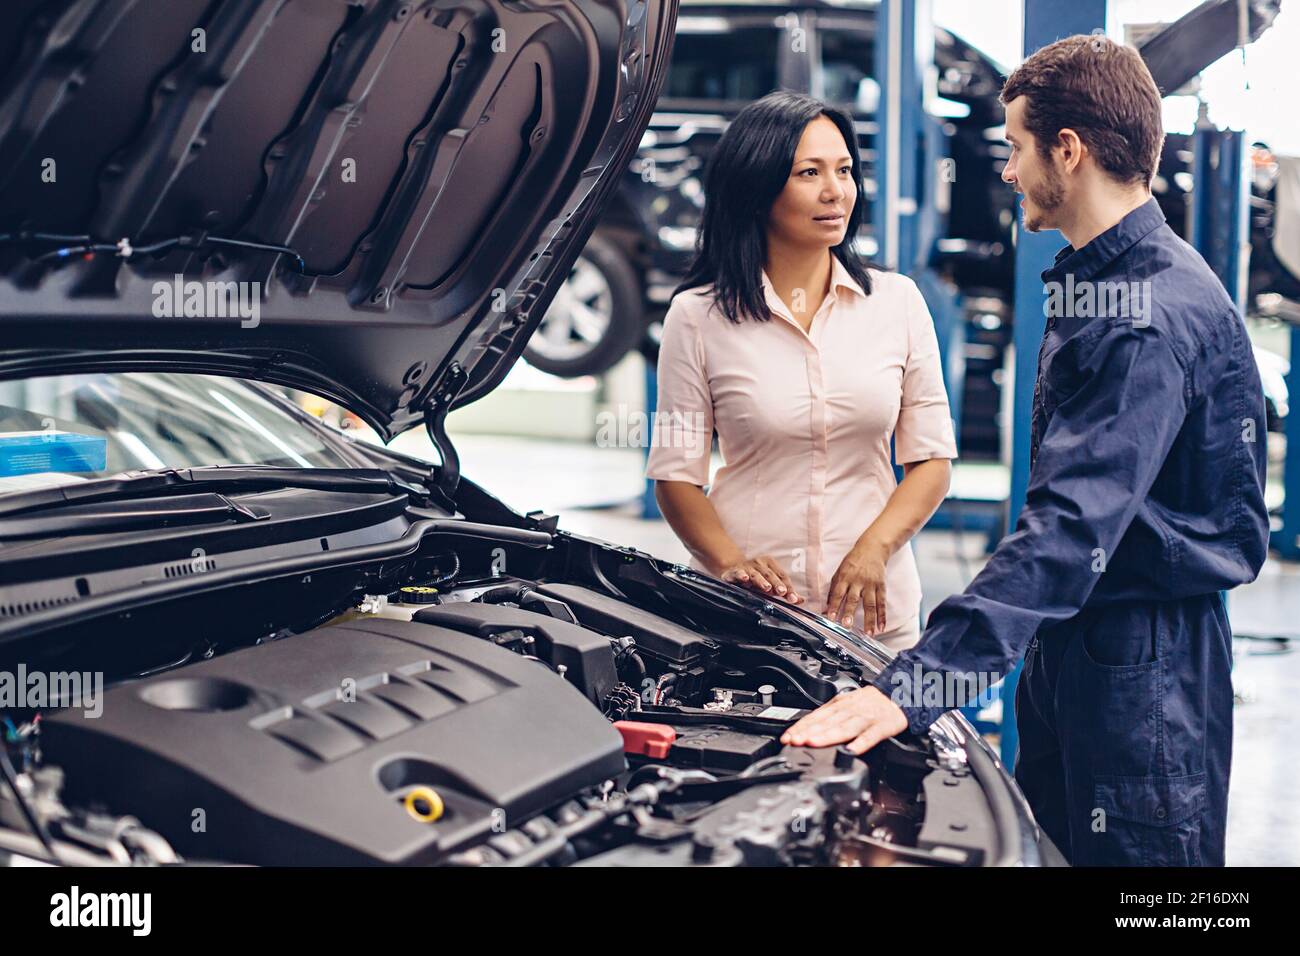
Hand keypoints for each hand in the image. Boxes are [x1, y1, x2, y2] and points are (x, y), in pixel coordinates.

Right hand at [717, 554, 802, 603]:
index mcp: (771, 565)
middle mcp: (760, 564)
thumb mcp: (771, 584)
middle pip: (770, 575)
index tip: (794, 599)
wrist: (733, 570)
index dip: (789, 587)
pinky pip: (738, 573)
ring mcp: (746, 567)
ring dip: (761, 581)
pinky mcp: (734, 571)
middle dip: (777, 584)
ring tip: (767, 588)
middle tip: (782, 592)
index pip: (782, 576)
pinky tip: (744, 578)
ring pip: (755, 574)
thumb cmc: (756, 579)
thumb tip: (801, 600)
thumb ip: (786, 592)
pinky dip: (741, 575)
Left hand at [780, 686, 907, 753]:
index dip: (801, 727)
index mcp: (840, 705)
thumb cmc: (872, 703)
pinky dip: (861, 742)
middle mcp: (851, 709)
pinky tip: (852, 750)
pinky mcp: (883, 726)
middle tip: (794, 741)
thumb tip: (806, 731)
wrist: (901, 693)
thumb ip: (829, 718)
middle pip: (827, 722)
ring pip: (845, 727)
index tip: (787, 737)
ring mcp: (867, 717)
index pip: (816, 716)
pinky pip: (871, 735)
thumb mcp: (847, 705)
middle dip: (808, 732)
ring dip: (828, 735)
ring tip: (813, 743)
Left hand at [826, 538, 887, 633]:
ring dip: (869, 620)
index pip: (838, 593)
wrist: (873, 549)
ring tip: (868, 633)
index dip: (834, 605)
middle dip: (849, 612)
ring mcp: (870, 584)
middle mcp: (858, 581)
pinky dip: (882, 616)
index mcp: (844, 577)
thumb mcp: (839, 572)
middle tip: (847, 625)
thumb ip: (833, 589)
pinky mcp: (881, 586)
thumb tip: (826, 608)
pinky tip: (881, 627)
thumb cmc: (853, 562)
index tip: (830, 617)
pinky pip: (882, 603)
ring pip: (870, 604)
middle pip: (853, 599)